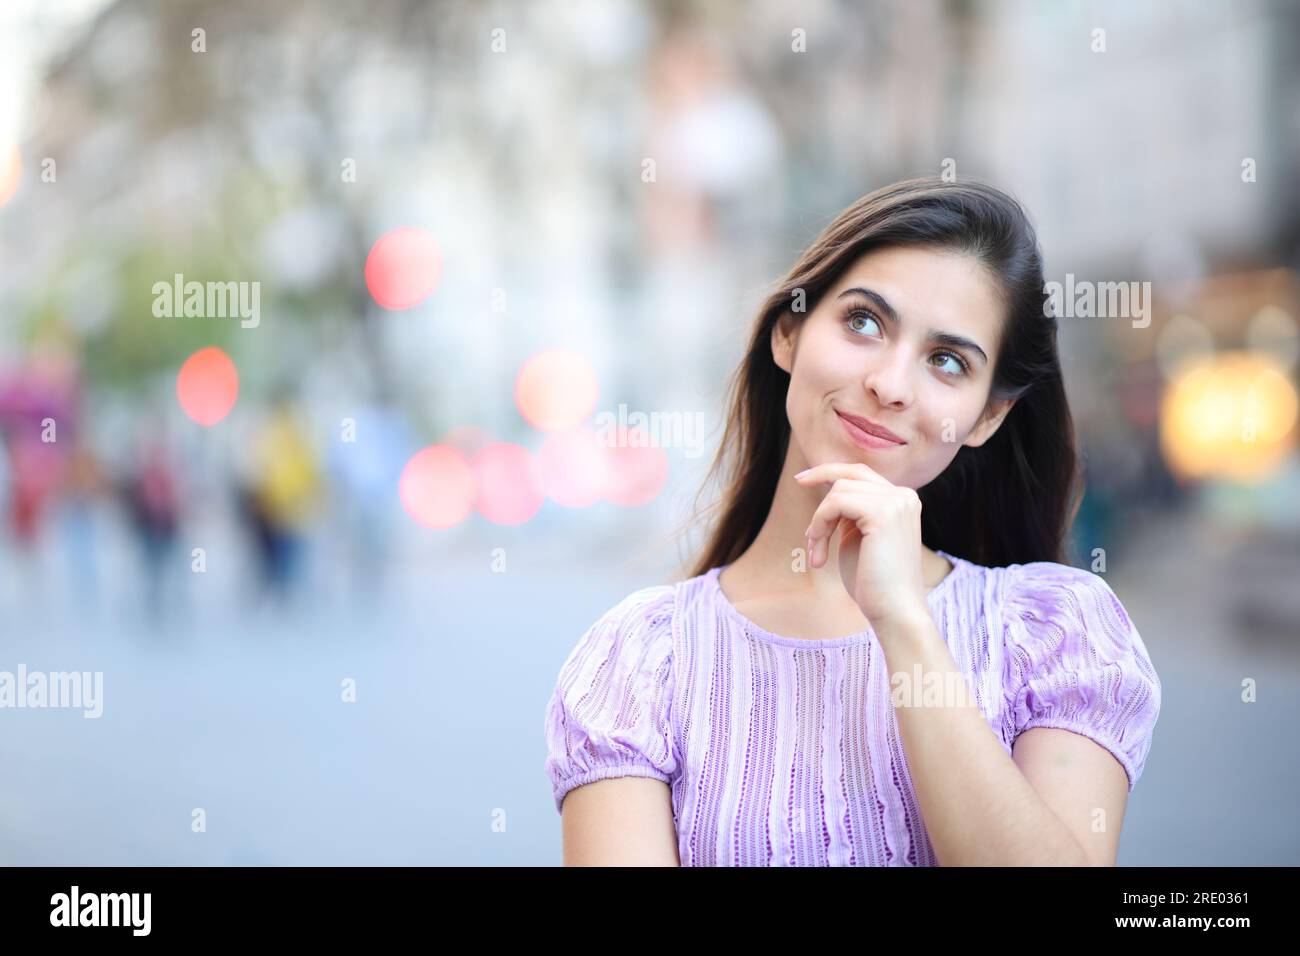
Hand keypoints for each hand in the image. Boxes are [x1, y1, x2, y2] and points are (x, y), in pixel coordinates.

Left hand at [794, 462, 929, 629]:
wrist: (894, 612)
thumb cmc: (873, 583)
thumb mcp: (858, 538)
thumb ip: (850, 513)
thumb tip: (830, 491)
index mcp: (902, 501)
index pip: (862, 473)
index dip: (831, 472)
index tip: (802, 478)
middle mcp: (904, 496)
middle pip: (850, 474)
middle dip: (821, 480)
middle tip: (799, 489)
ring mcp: (896, 502)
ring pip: (839, 491)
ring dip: (819, 522)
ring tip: (816, 553)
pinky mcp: (883, 512)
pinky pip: (835, 503)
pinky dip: (820, 525)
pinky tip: (819, 555)